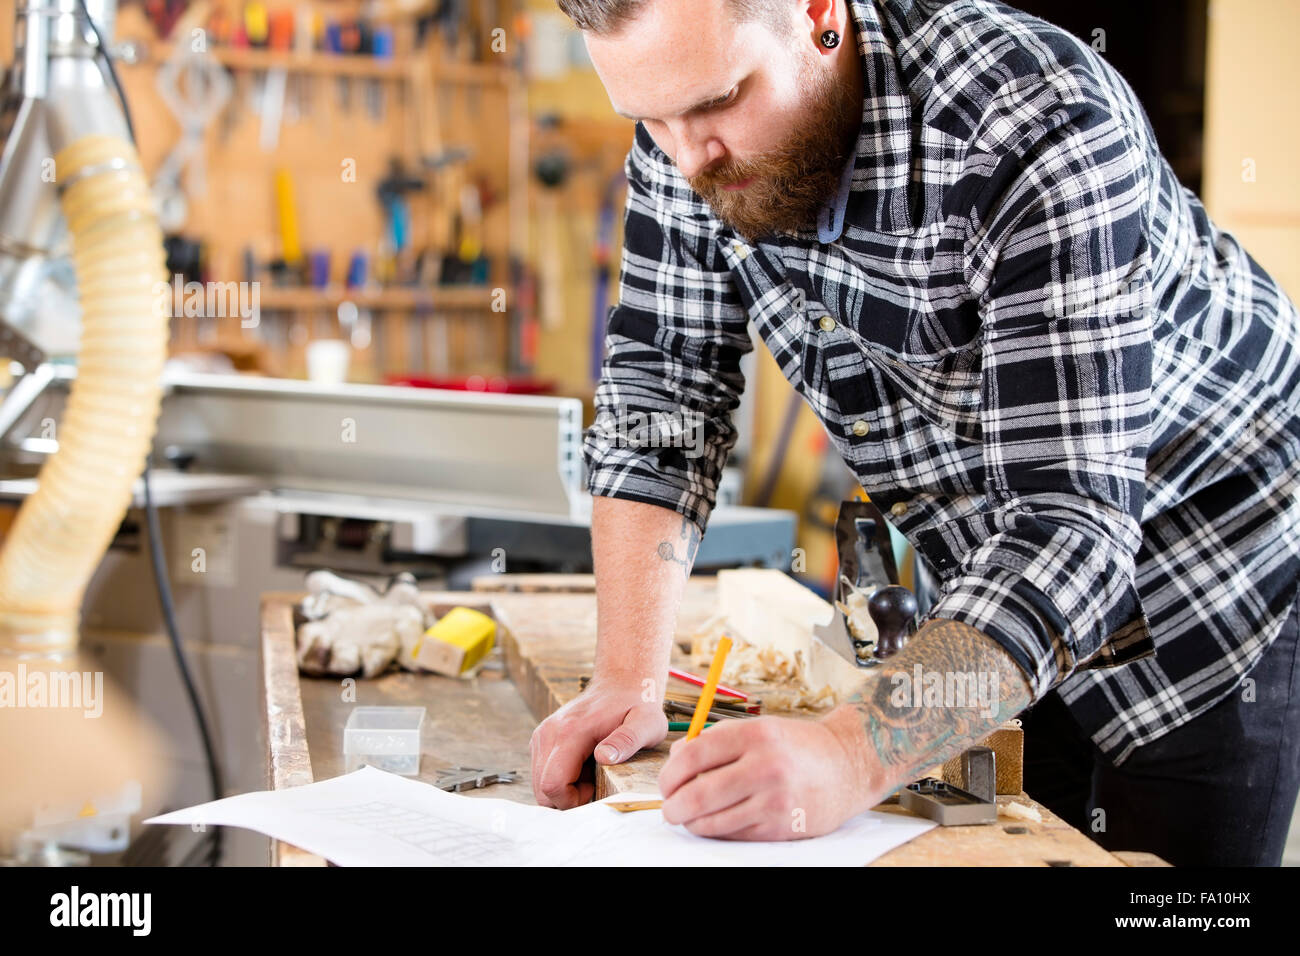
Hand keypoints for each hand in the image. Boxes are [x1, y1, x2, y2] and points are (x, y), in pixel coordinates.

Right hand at [530, 677, 667, 808]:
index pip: (553, 784)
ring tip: (592, 774)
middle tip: (595, 784)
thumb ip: (627, 740)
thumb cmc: (637, 705)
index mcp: (571, 732)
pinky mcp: (542, 739)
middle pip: (543, 790)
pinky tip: (584, 767)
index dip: (573, 800)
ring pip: (540, 784)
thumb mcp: (646, 723)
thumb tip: (603, 757)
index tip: (596, 789)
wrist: (621, 683)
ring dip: (565, 790)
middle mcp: (549, 733)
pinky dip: (561, 779)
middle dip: (568, 799)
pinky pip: (543, 773)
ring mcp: (543, 735)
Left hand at [658, 707, 887, 839]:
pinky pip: (735, 835)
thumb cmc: (797, 746)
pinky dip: (718, 832)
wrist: (848, 764)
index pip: (693, 756)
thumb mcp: (758, 729)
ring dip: (692, 823)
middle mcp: (764, 766)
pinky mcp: (782, 827)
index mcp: (753, 735)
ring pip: (713, 821)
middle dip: (673, 806)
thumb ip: (716, 740)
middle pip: (697, 794)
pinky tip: (717, 824)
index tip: (665, 784)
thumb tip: (677, 759)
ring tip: (690, 818)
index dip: (669, 774)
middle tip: (669, 809)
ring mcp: (774, 800)